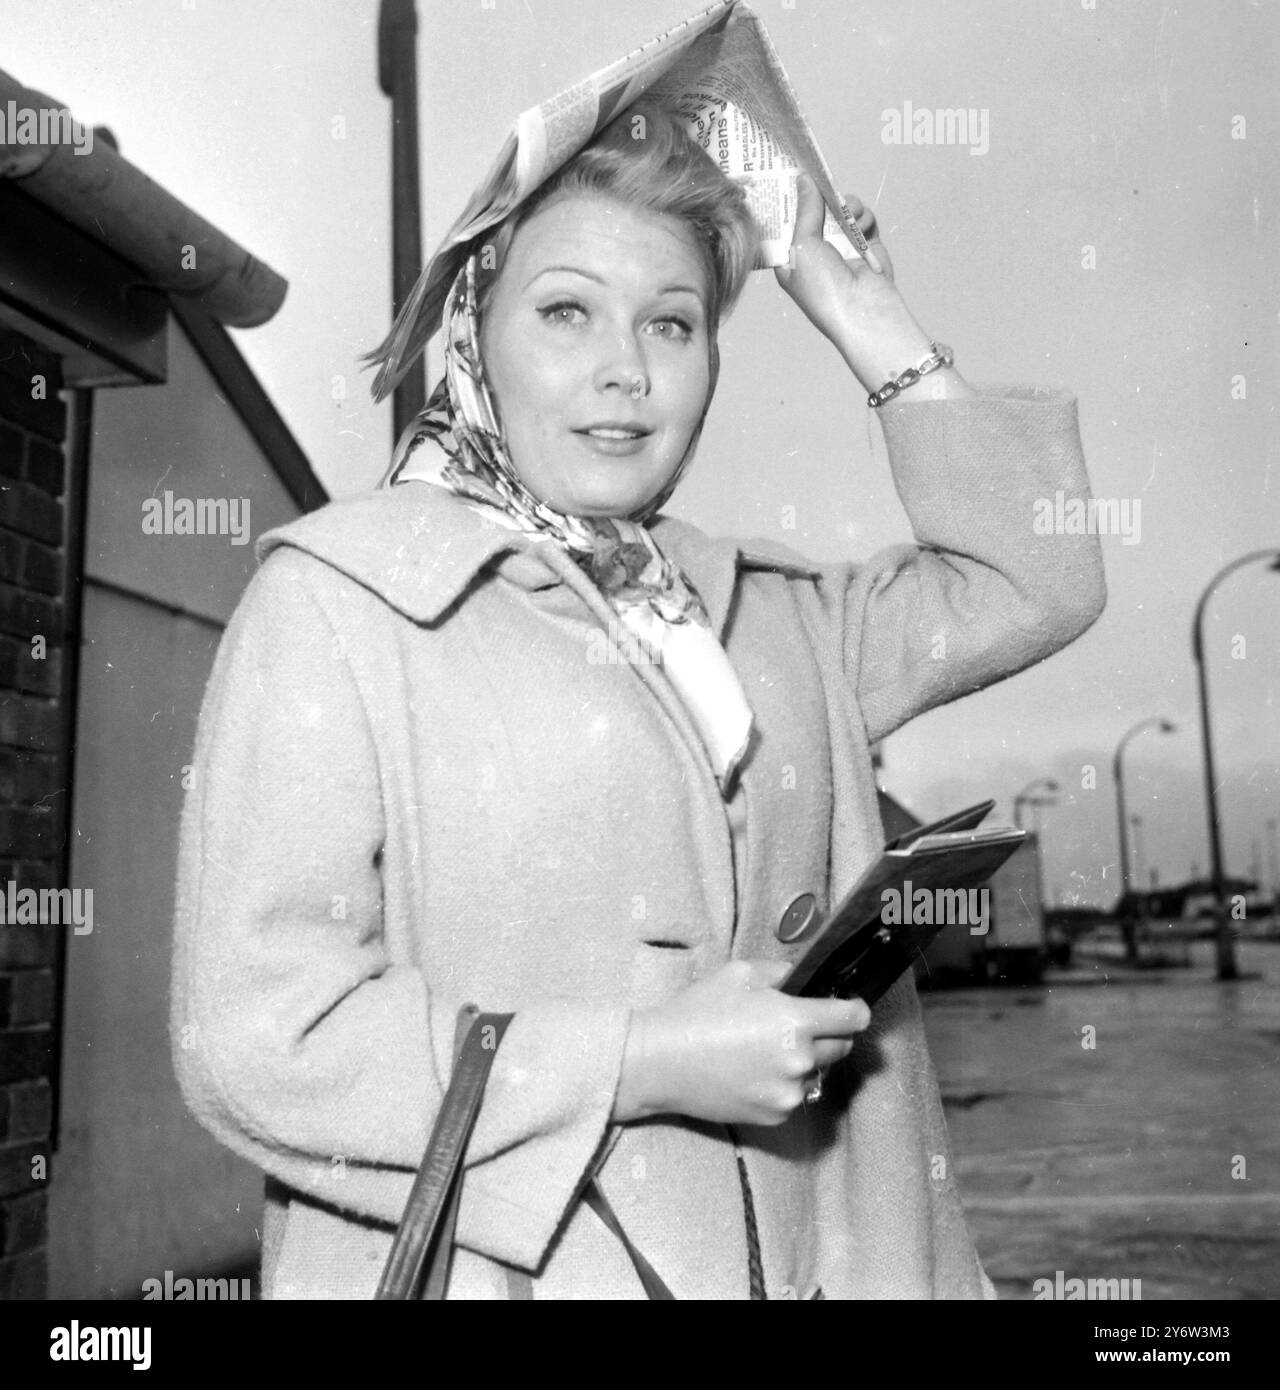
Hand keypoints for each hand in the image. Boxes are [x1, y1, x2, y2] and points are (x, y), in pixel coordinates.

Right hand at [614, 960, 871, 1126]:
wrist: (660, 1062)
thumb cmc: (697, 1011)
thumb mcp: (741, 974)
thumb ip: (783, 972)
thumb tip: (807, 978)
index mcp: (796, 1021)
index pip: (854, 1018)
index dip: (855, 1007)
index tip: (848, 1005)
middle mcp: (800, 1060)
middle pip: (842, 1047)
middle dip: (830, 1033)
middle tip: (800, 1024)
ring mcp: (789, 1093)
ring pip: (818, 1073)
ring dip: (806, 1060)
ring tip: (769, 1049)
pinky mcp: (776, 1115)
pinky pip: (796, 1095)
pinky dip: (786, 1083)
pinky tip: (755, 1070)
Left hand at [774, 173, 964, 396]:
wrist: (863, 310)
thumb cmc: (824, 289)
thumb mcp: (802, 247)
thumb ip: (805, 210)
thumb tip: (804, 179)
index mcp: (791, 259)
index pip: (785, 223)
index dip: (787, 201)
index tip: (787, 174)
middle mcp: (815, 253)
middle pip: (815, 211)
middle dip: (819, 197)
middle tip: (819, 177)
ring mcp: (841, 248)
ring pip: (841, 210)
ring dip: (846, 206)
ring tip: (848, 213)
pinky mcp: (866, 245)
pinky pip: (863, 218)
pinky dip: (864, 218)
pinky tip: (861, 227)